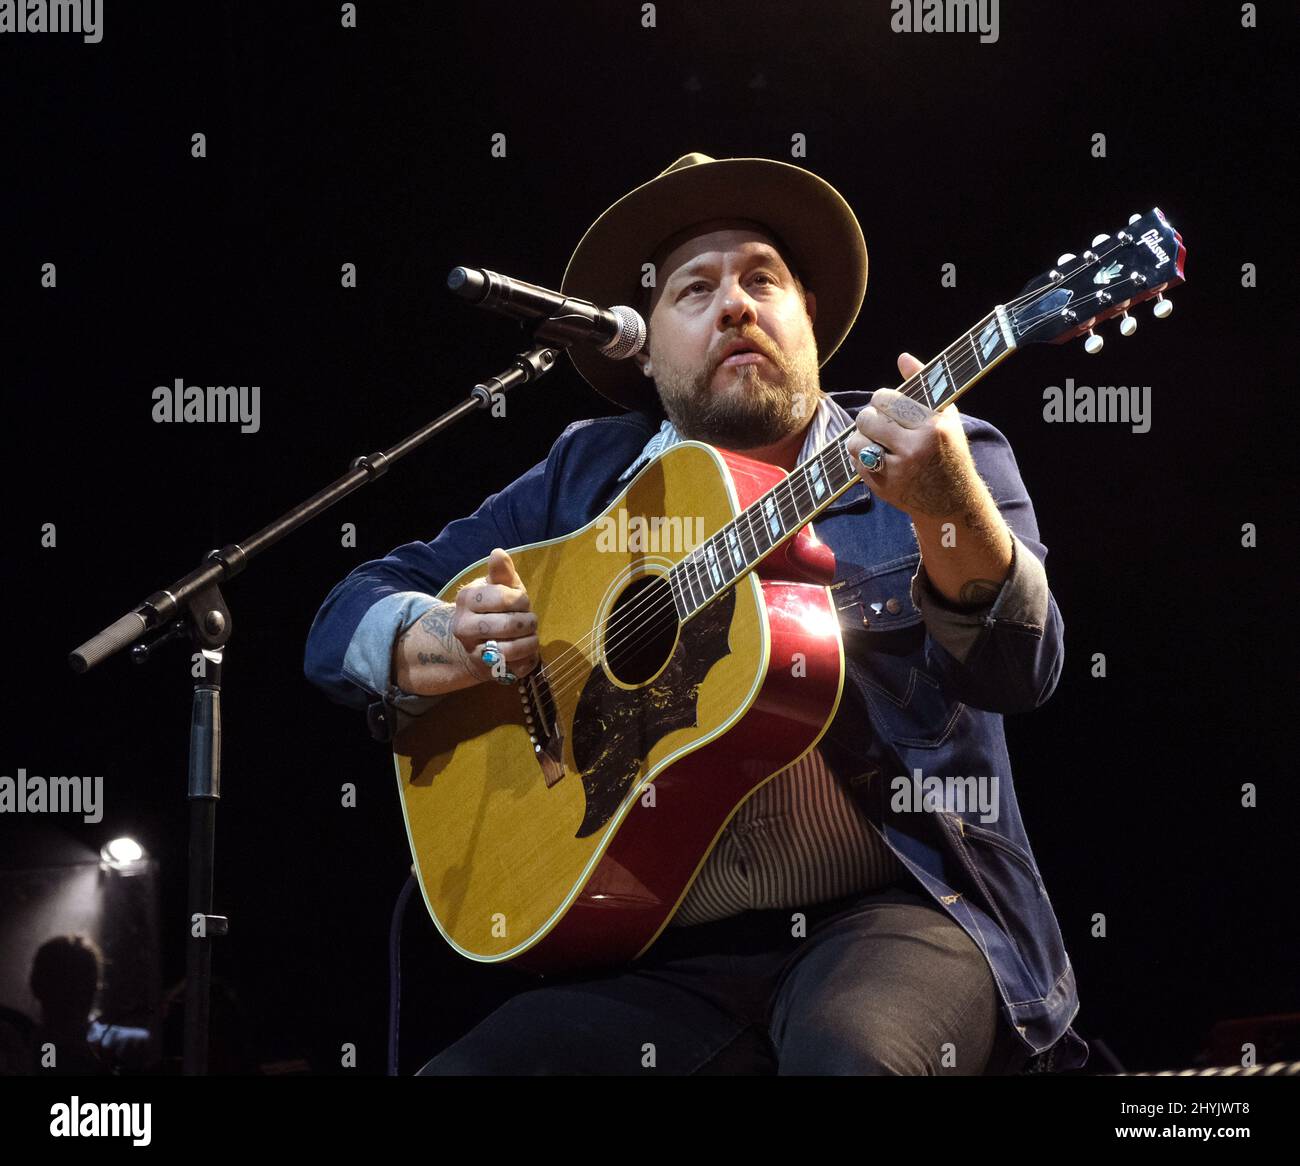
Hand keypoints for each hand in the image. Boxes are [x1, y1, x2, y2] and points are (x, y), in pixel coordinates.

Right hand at [394, 548, 539, 695]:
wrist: (475, 640)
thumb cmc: (493, 607)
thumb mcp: (498, 587)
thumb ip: (501, 573)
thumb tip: (498, 553)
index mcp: (467, 600)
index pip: (503, 598)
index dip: (520, 600)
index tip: (521, 601)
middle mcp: (464, 627)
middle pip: (508, 625)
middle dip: (528, 621)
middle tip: (530, 620)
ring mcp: (473, 651)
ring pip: (511, 650)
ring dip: (530, 642)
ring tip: (531, 636)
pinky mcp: (487, 671)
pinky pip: (515, 668)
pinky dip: (529, 660)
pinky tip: (528, 651)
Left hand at [845, 352, 981, 520]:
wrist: (951, 502)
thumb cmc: (948, 451)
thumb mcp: (946, 416)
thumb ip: (923, 384)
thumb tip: (902, 357)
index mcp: (934, 426)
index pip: (887, 399)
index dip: (882, 400)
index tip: (888, 404)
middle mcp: (917, 448)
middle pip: (867, 418)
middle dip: (870, 418)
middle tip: (880, 423)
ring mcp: (899, 471)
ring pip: (857, 441)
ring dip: (862, 438)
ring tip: (876, 440)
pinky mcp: (884, 488)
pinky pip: (856, 462)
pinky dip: (862, 457)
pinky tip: (878, 458)